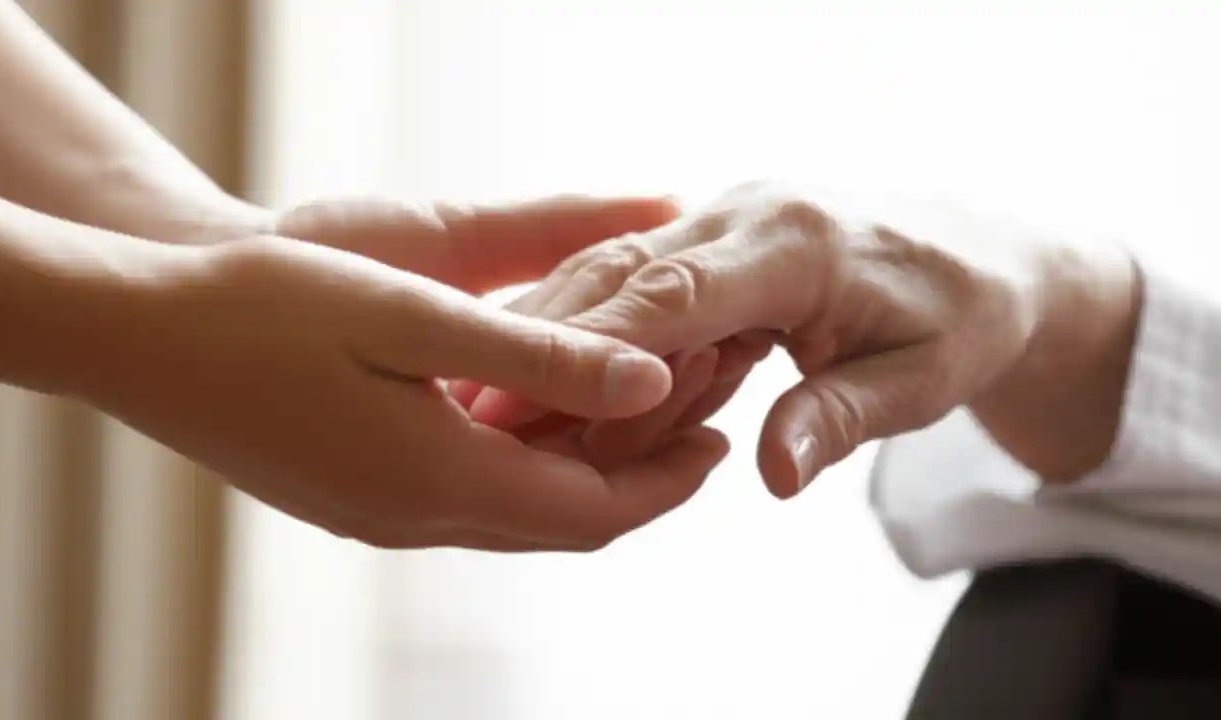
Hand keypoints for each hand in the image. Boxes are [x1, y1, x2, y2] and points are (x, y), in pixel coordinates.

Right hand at [76, 199, 727, 550]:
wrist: (131, 336)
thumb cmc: (262, 309)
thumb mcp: (412, 316)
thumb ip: (540, 356)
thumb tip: (650, 384)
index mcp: (439, 480)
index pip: (595, 513)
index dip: (669, 482)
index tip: (720, 434)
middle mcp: (414, 518)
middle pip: (564, 522)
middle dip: (640, 478)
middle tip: (695, 415)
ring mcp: (377, 514)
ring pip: (518, 511)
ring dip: (583, 468)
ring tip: (631, 407)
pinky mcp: (351, 494)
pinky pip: (467, 494)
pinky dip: (524, 463)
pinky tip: (534, 411)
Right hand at [471, 182, 1139, 495]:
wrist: (979, 258)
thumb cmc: (959, 320)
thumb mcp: (920, 381)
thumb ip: (840, 417)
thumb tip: (773, 474)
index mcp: (798, 241)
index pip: (677, 292)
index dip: (599, 344)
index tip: (529, 386)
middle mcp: (748, 213)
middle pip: (625, 275)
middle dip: (547, 339)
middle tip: (475, 399)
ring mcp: (725, 216)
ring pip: (615, 268)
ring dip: (551, 327)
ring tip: (482, 386)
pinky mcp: (712, 234)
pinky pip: (634, 274)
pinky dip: (584, 315)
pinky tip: (534, 356)